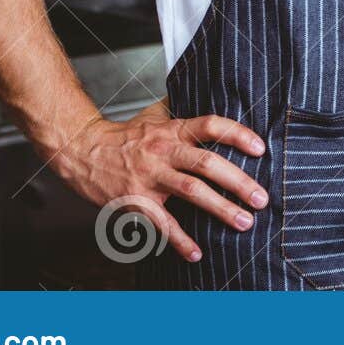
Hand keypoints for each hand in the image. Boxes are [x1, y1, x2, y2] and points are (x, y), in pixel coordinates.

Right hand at [47, 101, 267, 261]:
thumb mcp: (154, 115)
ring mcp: (150, 176)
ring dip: (221, 209)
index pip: (211, 125)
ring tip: (244, 222)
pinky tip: (196, 253)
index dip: (237, 134)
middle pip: (207, 163)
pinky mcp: (136, 200)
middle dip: (239, 182)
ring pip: (192, 192)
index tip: (261, 148)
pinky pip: (162, 223)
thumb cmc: (124, 135)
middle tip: (261, 198)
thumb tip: (208, 92)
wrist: (81, 150)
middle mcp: (164, 150)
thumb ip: (182, 108)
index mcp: (172, 129)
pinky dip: (180, 240)